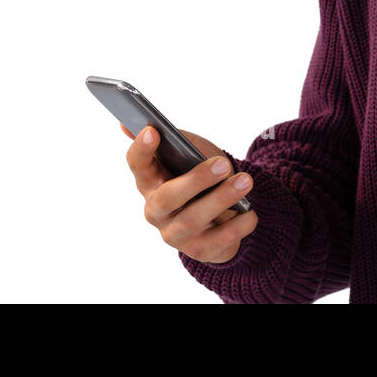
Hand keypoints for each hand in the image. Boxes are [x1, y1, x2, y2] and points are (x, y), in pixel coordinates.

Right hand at [121, 122, 257, 264]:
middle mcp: (156, 210)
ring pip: (193, 219)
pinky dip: (237, 225)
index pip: (137, 164)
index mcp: (149, 181)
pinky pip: (217, 240)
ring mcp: (175, 233)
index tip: (153, 131)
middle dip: (196, 180)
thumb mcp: (189, 154)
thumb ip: (172, 139)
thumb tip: (126, 125)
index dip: (142, 148)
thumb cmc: (201, 177)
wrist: (222, 215)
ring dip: (221, 199)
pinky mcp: (198, 251)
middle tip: (223, 164)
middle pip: (167, 197)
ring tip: (245, 182)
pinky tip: (250, 212)